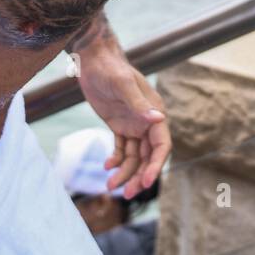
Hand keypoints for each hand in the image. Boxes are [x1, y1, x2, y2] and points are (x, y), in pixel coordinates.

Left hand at [77, 49, 170, 199]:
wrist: (93, 60)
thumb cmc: (110, 68)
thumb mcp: (123, 85)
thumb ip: (139, 103)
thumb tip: (159, 119)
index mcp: (154, 112)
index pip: (161, 146)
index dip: (156, 165)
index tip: (146, 182)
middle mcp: (147, 121)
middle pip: (148, 156)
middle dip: (140, 176)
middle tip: (128, 194)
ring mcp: (133, 125)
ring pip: (134, 156)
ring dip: (125, 173)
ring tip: (110, 186)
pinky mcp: (119, 126)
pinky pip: (121, 149)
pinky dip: (115, 160)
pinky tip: (106, 167)